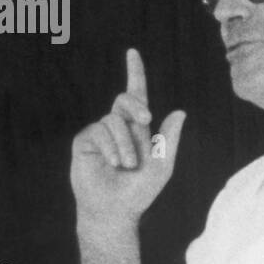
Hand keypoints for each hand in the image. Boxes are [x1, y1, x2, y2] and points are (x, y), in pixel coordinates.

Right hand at [70, 48, 185, 229]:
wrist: (115, 211)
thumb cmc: (139, 191)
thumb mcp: (162, 166)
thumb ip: (169, 139)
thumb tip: (179, 111)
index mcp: (137, 129)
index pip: (136, 96)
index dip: (135, 73)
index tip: (133, 52)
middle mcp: (118, 126)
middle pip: (126, 99)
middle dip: (137, 105)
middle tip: (146, 119)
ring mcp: (99, 133)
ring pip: (114, 120)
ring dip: (125, 144)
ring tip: (126, 165)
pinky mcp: (84, 142)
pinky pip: (99, 132)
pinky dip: (110, 147)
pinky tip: (113, 163)